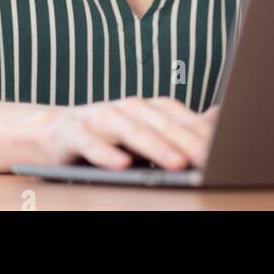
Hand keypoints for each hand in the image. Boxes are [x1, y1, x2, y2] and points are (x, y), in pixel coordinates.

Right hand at [42, 96, 217, 170]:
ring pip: (128, 128)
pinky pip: (89, 142)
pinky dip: (105, 152)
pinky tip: (122, 165)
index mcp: (145, 107)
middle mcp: (124, 107)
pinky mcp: (71, 132)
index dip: (198, 130)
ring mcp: (97, 117)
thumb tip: (220, 117)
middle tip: (207, 159)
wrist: (52, 132)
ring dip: (154, 145)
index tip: (221, 149)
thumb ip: (181, 126)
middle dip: (185, 140)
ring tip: (176, 163)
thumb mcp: (146, 132)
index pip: (176, 115)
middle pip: (158, 122)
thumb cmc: (107, 136)